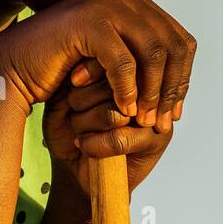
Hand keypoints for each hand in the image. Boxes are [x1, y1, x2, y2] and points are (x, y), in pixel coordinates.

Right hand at [0, 0, 196, 131]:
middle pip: (172, 44)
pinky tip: (123, 112)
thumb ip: (140, 57)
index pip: (178, 38)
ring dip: (153, 92)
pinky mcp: (88, 20)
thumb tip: (183, 77)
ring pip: (153, 52)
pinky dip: (127, 90)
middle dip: (172, 88)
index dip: (182, 77)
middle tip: (163, 122)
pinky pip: (123, 61)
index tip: (174, 112)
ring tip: (145, 121)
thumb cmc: (61, 69)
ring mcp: (105, 2)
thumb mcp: (110, 60)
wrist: (13, 67)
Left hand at [42, 57, 180, 197]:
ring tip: (81, 129)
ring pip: (113, 112)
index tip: (72, 83)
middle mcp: (146, 83)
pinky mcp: (158, 138)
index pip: (111, 56)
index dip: (88, 70)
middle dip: (82, 100)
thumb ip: (81, 73)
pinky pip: (119, 137)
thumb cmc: (68, 127)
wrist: (75, 167)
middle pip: (112, 83)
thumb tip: (96, 58)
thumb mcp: (65, 93)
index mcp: (127, 64)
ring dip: (85, 124)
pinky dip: (93, 144)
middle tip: (75, 112)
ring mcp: (155, 110)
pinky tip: (84, 146)